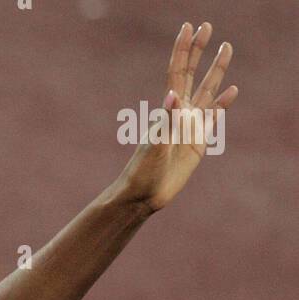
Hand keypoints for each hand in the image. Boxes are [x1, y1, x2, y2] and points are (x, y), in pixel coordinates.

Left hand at [118, 21, 238, 211]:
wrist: (144, 195)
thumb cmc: (144, 171)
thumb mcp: (156, 145)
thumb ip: (167, 120)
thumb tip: (174, 95)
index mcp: (168, 110)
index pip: (177, 72)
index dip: (183, 50)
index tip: (188, 27)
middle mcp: (180, 113)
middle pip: (193, 74)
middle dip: (199, 50)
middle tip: (207, 26)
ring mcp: (190, 127)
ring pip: (207, 91)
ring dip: (217, 70)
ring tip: (226, 47)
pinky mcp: (198, 143)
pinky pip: (213, 118)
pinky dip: (223, 104)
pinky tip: (232, 91)